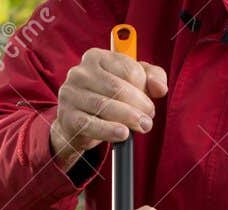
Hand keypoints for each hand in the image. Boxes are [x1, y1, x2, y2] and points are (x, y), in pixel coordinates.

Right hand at [50, 48, 166, 171]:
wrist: (76, 125)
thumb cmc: (106, 99)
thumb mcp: (129, 83)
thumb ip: (150, 78)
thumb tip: (160, 88)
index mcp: (97, 57)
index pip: (128, 69)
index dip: (144, 88)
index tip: (149, 104)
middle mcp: (80, 72)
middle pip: (117, 88)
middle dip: (138, 105)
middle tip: (148, 120)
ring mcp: (71, 94)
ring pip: (104, 106)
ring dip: (128, 118)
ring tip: (142, 127)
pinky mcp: (67, 116)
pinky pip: (91, 124)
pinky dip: (109, 130)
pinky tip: (123, 135)